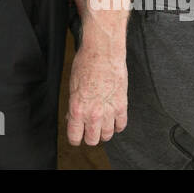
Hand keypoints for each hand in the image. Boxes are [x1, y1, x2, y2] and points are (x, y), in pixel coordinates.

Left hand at [65, 27, 127, 145]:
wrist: (103, 53)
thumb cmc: (85, 64)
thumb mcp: (72, 86)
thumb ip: (74, 105)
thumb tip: (73, 117)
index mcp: (77, 109)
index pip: (75, 136)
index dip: (74, 139)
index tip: (76, 137)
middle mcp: (93, 114)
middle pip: (92, 139)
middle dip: (89, 137)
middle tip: (88, 131)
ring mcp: (109, 111)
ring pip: (108, 135)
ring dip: (104, 133)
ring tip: (102, 126)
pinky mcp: (121, 105)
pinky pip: (121, 125)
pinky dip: (117, 126)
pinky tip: (114, 121)